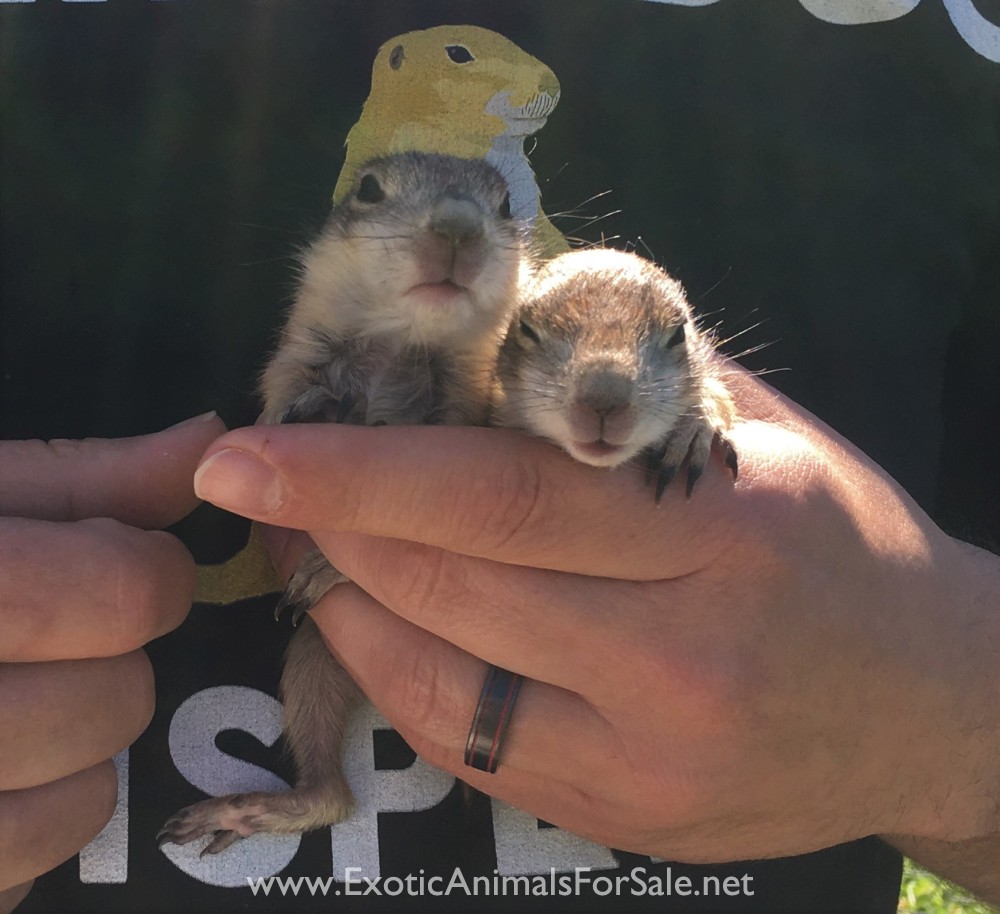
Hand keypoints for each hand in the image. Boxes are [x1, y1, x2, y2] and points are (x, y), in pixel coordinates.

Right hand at [0, 413, 224, 905]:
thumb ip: (84, 476)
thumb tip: (205, 441)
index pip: (122, 593)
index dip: (156, 572)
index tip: (134, 560)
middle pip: (118, 699)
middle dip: (118, 658)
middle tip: (62, 635)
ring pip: (88, 796)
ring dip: (84, 742)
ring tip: (22, 694)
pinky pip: (32, 864)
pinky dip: (41, 817)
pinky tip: (1, 765)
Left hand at [191, 373, 999, 865]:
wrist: (929, 699)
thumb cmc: (839, 540)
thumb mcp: (761, 435)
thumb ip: (630, 385)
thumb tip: (500, 338)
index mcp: (722, 530)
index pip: (505, 496)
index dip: (362, 472)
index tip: (252, 454)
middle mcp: (684, 655)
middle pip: (456, 589)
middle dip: (333, 534)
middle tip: (265, 488)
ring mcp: (654, 756)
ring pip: (444, 684)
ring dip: (349, 608)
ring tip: (317, 551)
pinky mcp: (631, 816)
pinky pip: (474, 750)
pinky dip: (400, 683)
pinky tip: (376, 629)